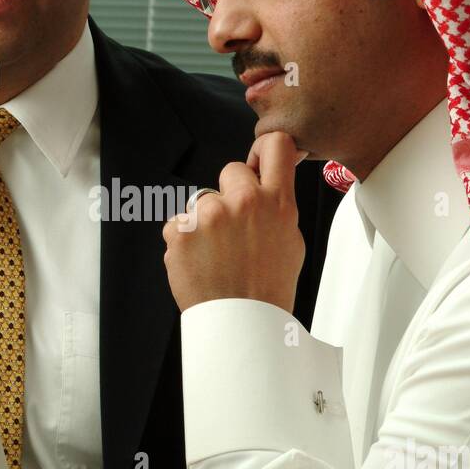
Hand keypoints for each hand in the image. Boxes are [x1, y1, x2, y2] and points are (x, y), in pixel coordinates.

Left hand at [163, 131, 307, 312]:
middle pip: (231, 170)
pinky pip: (179, 224)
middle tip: (234, 227)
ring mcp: (208, 216)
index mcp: (276, 203)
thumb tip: (268, 186)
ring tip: (217, 254)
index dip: (265, 148)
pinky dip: (185, 241)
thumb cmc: (266, 288)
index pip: (276, 145)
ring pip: (202, 201)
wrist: (240, 322)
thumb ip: (277, 206)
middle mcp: (242, 202)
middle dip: (230, 193)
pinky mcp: (179, 231)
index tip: (259, 158)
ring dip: (205, 221)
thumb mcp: (290, 241)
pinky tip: (200, 262)